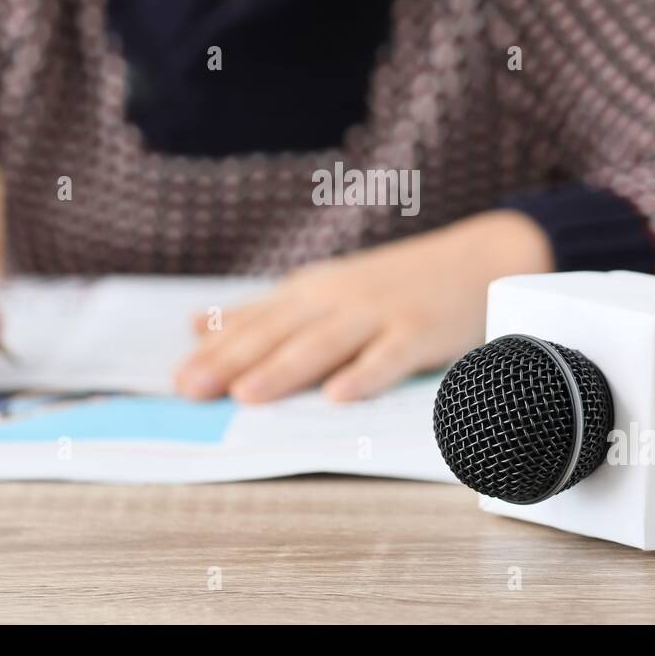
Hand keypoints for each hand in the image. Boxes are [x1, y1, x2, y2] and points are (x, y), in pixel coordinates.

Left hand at [174, 210, 552, 403]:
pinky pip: (391, 356)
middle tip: (192, 390)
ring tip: (247, 395)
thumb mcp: (324, 290)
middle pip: (280, 332)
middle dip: (233, 361)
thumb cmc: (395, 285)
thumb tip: (194, 326)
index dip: (217, 351)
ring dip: (285, 368)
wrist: (478, 259)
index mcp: (312, 292)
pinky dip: (367, 374)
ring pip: (325, 343)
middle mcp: (339, 299)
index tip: (176, 380)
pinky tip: (341, 396)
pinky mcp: (421, 331)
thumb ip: (263, 312)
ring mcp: (381, 313)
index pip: (256, 323)